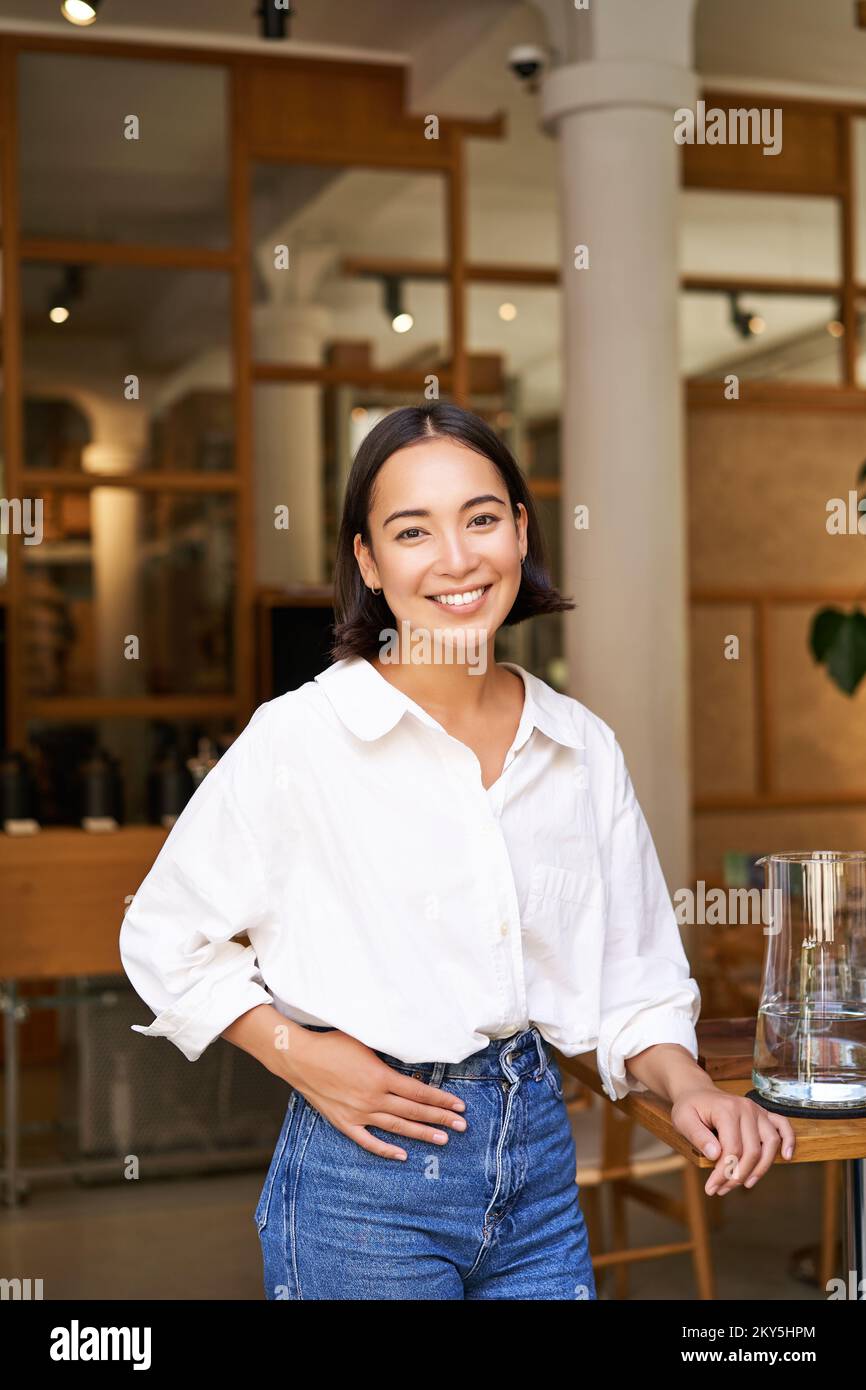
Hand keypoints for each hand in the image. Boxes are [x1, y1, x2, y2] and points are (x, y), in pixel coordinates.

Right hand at [280, 1028, 467, 1160]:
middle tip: (462, 1126)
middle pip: (414, 1111)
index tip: (459, 1106)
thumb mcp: (366, 1042)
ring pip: (397, 1127)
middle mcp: (373, 1099)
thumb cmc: (333, 1044)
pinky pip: (368, 1141)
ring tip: (442, 1139)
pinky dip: (385, 1150)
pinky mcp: (344, 1123)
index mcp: (381, 1077)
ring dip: (421, 1133)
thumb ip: (389, 1054)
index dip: (441, 1100)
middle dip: (440, 1118)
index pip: (419, 1092)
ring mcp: (358, 1114)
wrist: (300, 1057)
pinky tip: (402, 1155)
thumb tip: (413, 1058)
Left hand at [670, 1086, 795, 1195]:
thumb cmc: (690, 1107)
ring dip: (761, 1168)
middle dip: (739, 1175)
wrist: (697, 1092)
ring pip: (770, 1143)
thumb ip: (697, 1136)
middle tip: (723, 1190)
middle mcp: (746, 1108)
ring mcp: (757, 1110)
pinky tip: (786, 1156)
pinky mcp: (763, 1114)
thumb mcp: (683, 1119)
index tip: (712, 1188)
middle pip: (752, 1150)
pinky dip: (788, 1140)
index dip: (724, 1173)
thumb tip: (716, 1154)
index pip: (732, 1149)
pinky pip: (783, 1126)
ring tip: (746, 1184)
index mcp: (727, 1110)